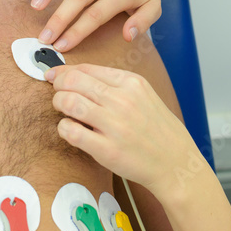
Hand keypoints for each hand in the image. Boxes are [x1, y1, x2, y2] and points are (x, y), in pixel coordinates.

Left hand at [46, 64, 207, 196]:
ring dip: (58, 103)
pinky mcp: (107, 150)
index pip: (87, 68)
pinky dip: (63, 128)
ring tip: (62, 110)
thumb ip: (114, 84)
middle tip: (57, 93)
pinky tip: (69, 129)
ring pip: (69, 102)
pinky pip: (71, 132)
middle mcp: (123, 100)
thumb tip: (77, 75)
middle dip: (58, 85)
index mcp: (131, 82)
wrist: (175, 162)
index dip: (64, 71)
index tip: (55, 75)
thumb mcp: (143, 95)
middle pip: (74, 81)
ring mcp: (115, 125)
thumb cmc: (156, 129)